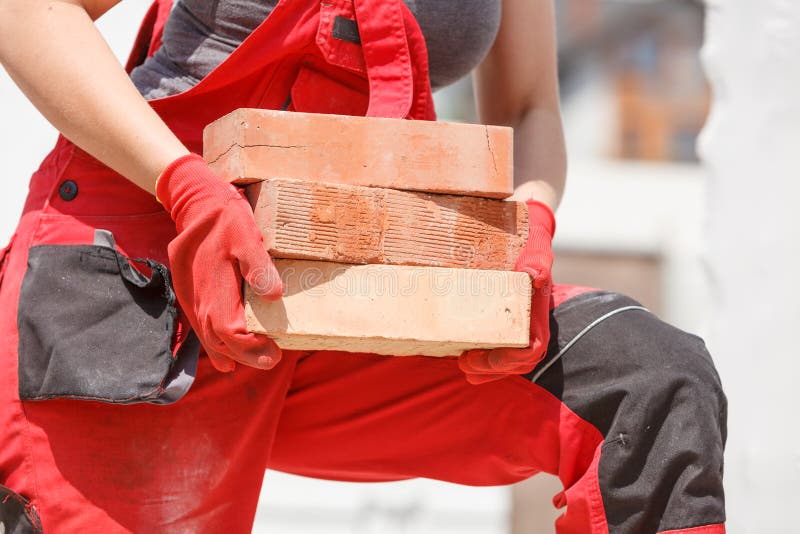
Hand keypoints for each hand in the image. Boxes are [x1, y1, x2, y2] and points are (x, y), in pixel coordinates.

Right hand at [157, 154, 283, 371]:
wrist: (194, 201)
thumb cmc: (224, 218)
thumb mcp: (247, 236)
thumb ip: (259, 267)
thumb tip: (273, 296)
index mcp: (213, 290)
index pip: (231, 334)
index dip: (252, 349)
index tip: (274, 352)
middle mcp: (197, 300)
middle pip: (219, 342)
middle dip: (245, 355)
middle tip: (271, 359)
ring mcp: (190, 298)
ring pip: (208, 337)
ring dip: (230, 352)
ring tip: (253, 359)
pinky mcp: (189, 292)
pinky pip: (201, 325)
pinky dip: (216, 341)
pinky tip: (227, 351)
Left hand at [458, 200, 554, 383]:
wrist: (528, 220)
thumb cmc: (531, 232)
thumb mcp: (535, 242)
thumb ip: (538, 257)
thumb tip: (534, 276)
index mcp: (538, 310)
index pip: (531, 349)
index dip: (507, 361)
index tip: (477, 356)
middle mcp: (529, 318)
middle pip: (516, 360)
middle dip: (491, 369)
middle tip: (463, 364)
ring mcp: (516, 317)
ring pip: (507, 355)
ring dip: (486, 367)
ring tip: (461, 363)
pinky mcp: (501, 311)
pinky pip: (495, 339)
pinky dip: (480, 349)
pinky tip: (457, 345)